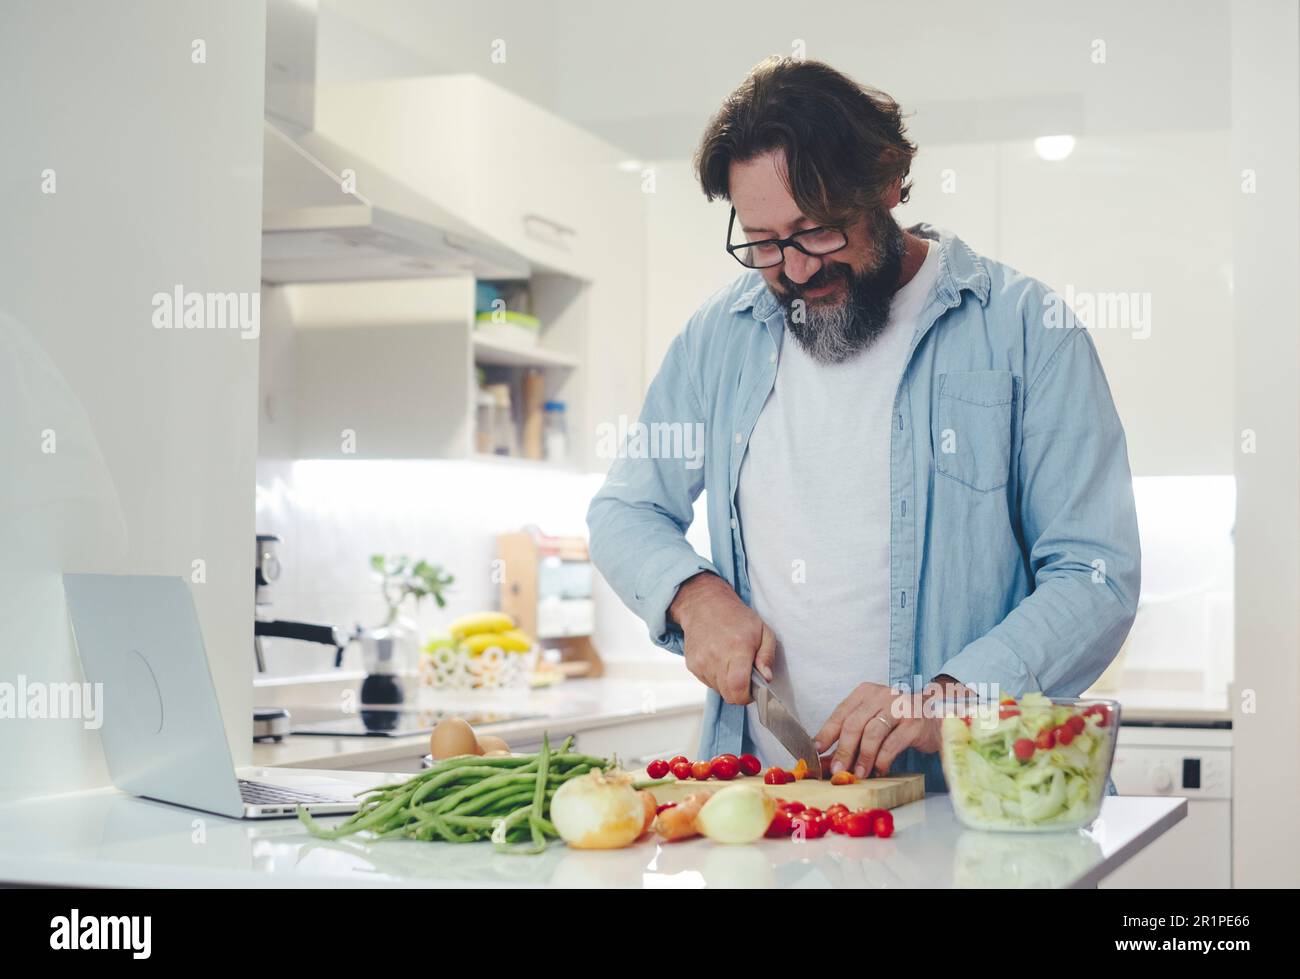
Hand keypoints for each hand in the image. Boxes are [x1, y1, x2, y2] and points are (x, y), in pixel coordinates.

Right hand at [669, 572, 774, 703]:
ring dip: (727, 684)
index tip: (753, 691)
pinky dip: (716, 678)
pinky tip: (719, 660)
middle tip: (745, 678)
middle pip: (728, 694)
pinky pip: (708, 683)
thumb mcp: (763, 631)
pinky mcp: (692, 665)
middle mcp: (716, 656)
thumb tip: (767, 678)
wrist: (704, 605)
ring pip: (718, 690)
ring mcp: (701, 662)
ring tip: (731, 664)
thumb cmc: (737, 618)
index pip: (738, 687)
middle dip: (739, 693)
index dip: (747, 696)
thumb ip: (768, 656)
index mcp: (737, 648)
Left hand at [815, 678, 970, 776]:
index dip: (826, 733)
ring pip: (872, 733)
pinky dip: (883, 759)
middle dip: (843, 750)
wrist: (935, 716)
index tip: (816, 751)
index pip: (840, 712)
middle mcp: (881, 695)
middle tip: (837, 770)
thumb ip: (852, 736)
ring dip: (863, 758)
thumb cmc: (898, 721)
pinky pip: (893, 743)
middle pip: (854, 723)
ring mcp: (899, 707)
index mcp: (865, 692)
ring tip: (858, 774)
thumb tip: (827, 759)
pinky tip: (879, 770)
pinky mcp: (914, 722)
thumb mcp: (872, 721)